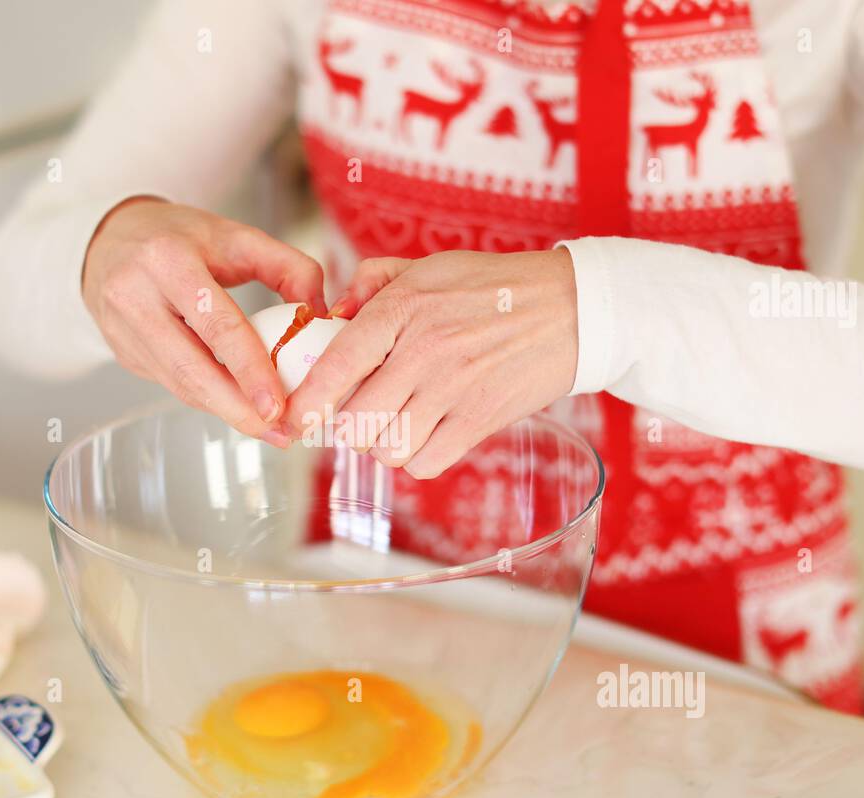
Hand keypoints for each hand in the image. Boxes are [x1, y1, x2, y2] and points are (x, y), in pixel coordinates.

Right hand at [82, 198, 325, 446]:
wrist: (110, 240)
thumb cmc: (181, 237)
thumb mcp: (237, 236)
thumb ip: (289, 267)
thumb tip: (319, 315)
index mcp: (168, 261)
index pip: (215, 325)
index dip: (249, 370)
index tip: (278, 405)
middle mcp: (135, 297)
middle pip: (190, 369)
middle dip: (238, 410)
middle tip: (280, 432)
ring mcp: (122, 330)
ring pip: (179, 385)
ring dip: (227, 412)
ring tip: (269, 429)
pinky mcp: (122, 354)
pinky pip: (172, 384)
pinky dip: (209, 398)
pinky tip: (238, 407)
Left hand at [282, 249, 577, 476]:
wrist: (569, 309)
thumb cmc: (492, 288)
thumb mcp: (427, 267)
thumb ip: (371, 284)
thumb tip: (333, 315)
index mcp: (403, 308)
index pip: (338, 363)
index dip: (308, 400)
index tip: (294, 419)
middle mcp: (424, 350)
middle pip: (355, 420)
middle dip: (349, 425)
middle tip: (361, 413)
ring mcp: (454, 389)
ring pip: (387, 448)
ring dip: (384, 444)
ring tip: (398, 423)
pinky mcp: (481, 419)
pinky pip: (426, 464)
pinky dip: (419, 458)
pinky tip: (428, 435)